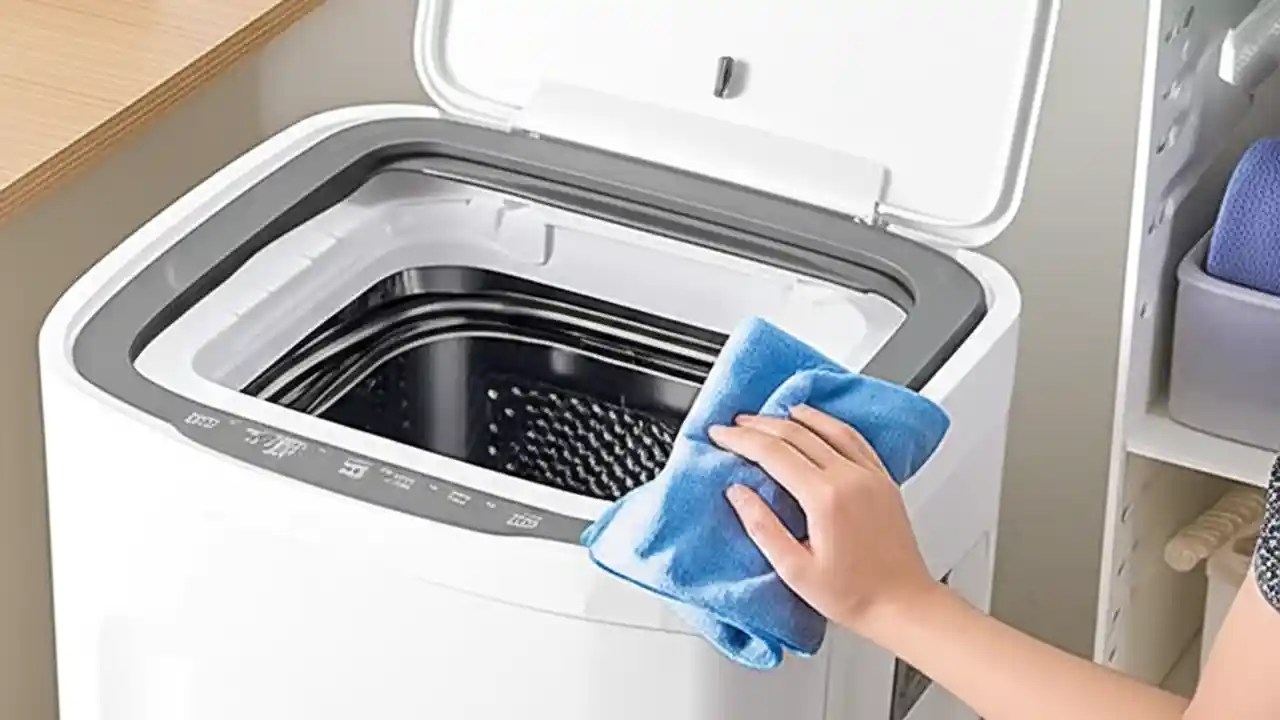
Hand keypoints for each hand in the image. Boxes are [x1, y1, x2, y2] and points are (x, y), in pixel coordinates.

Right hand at [708, 405, 939, 637]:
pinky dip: (828, 423)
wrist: (905, 605)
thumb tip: (737, 492)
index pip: (773, 453)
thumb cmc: (853, 595)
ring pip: (826, 428)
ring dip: (793, 417)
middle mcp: (850, 478)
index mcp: (825, 498)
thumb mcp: (795, 571)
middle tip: (734, 424)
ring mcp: (870, 475)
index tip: (720, 434)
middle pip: (796, 433)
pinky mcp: (884, 480)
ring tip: (769, 415)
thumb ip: (762, 527)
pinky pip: (853, 438)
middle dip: (760, 425)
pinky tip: (816, 421)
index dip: (741, 439)